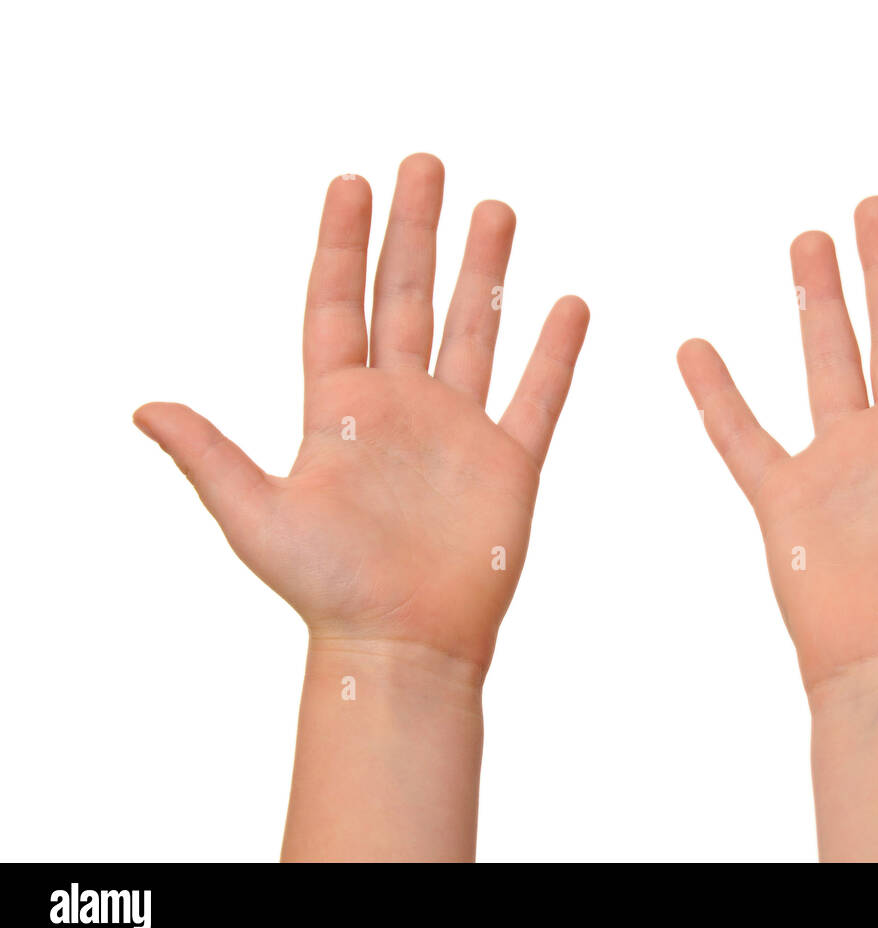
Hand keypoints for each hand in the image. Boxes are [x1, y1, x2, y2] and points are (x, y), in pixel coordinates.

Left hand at [135, 154, 589, 678]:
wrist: (404, 644)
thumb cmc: (327, 589)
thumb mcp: (256, 517)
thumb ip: (209, 456)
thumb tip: (142, 407)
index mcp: (338, 408)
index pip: (339, 304)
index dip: (344, 242)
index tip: (353, 180)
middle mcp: (400, 406)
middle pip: (408, 298)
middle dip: (417, 229)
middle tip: (425, 163)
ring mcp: (458, 430)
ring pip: (474, 329)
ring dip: (485, 269)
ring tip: (495, 208)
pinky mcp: (508, 463)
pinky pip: (537, 395)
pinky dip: (553, 351)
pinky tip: (567, 304)